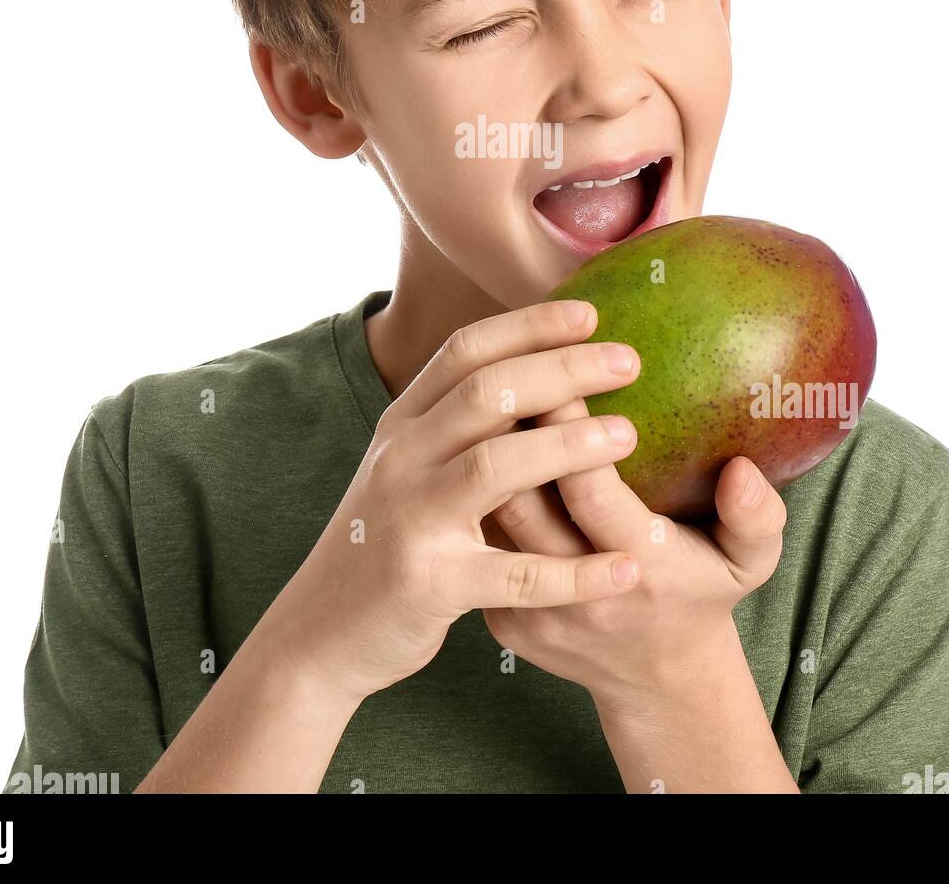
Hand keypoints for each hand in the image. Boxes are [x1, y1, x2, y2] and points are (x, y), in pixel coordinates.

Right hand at [270, 300, 645, 704]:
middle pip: (485, 395)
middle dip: (562, 370)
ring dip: (567, 448)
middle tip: (628, 360)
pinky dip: (574, 575)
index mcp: (403, 425)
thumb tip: (539, 375)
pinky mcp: (429, 586)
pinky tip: (627, 568)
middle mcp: (401, 460)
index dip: (528, 326)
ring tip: (629, 436)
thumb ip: (458, 425)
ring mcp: (410, 520)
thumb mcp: (408, 468)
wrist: (319, 634)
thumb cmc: (388, 541)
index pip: (465, 352)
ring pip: (494, 467)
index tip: (590, 314)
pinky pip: (514, 576)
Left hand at [480, 346, 787, 709]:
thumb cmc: (702, 594)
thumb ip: (758, 519)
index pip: (588, 491)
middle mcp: (577, 595)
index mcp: (640, 569)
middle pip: (522, 501)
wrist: (654, 678)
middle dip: (514, 431)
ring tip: (491, 393)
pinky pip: (480, 542)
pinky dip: (476, 493)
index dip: (569, 430)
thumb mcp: (750, 564)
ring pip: (490, 519)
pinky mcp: (500, 619)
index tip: (569, 370)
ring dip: (485, 456)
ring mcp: (531, 611)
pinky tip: (479, 445)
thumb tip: (742, 471)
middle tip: (514, 366)